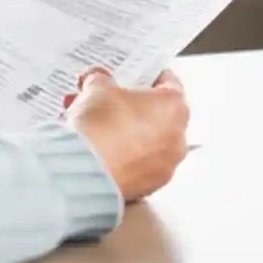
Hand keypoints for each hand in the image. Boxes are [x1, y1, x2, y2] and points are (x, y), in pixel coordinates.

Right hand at [65, 68, 189, 202]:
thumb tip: (97, 83)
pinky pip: (137, 164)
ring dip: (123, 132)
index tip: (133, 76)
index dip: (146, 75)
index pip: (168, 82)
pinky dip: (121, 156)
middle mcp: (177, 137)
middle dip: (129, 106)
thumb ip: (100, 81)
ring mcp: (165, 165)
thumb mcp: (96, 88)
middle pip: (156, 114)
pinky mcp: (149, 186)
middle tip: (106, 100)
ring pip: (145, 141)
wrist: (85, 169)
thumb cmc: (101, 129)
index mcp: (174, 106)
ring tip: (93, 125)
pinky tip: (97, 149)